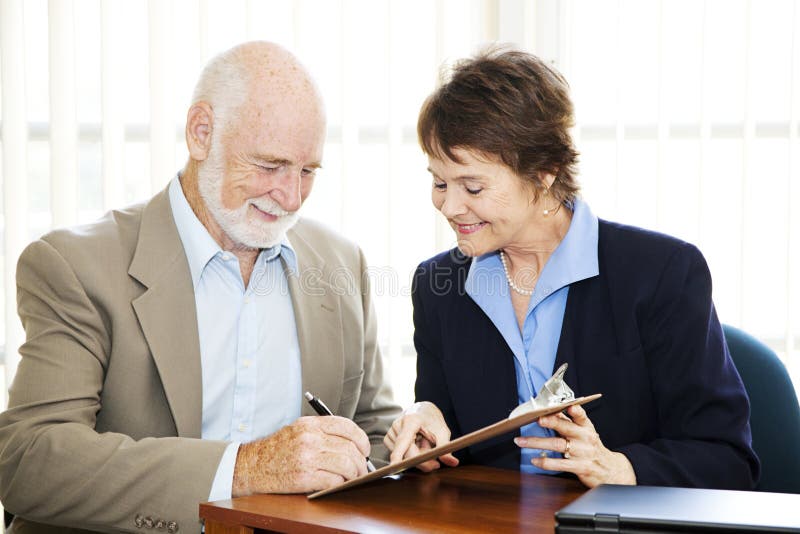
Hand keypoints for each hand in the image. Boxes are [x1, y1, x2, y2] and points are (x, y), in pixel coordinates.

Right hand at [232, 415, 370, 495]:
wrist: (251, 466)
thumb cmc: (276, 449)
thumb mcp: (298, 429)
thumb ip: (322, 431)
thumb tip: (351, 441)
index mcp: (310, 424)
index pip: (347, 427)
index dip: (361, 439)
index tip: (364, 448)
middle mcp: (309, 439)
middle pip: (350, 448)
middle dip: (361, 461)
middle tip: (361, 468)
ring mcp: (307, 458)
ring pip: (346, 465)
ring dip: (354, 474)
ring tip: (351, 477)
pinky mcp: (303, 478)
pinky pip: (333, 481)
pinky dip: (340, 484)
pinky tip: (337, 484)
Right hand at [383, 401, 458, 471]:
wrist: (422, 410)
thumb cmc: (432, 420)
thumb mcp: (442, 431)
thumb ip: (445, 448)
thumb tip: (453, 462)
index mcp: (411, 420)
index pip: (403, 441)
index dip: (398, 455)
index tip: (394, 467)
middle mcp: (397, 425)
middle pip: (406, 453)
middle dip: (422, 461)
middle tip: (436, 463)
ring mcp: (391, 432)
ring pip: (404, 456)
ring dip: (417, 456)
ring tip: (424, 443)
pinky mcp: (388, 439)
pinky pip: (401, 454)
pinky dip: (411, 454)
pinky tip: (416, 444)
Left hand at [514, 404, 635, 486]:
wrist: (610, 471)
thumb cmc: (592, 448)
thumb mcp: (585, 432)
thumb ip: (569, 422)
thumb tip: (550, 410)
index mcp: (586, 427)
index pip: (581, 416)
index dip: (575, 411)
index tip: (569, 406)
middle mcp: (585, 438)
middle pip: (566, 428)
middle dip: (552, 422)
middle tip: (538, 419)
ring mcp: (583, 453)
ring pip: (558, 445)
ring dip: (537, 442)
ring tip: (521, 441)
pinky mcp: (580, 467)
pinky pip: (560, 464)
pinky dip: (545, 462)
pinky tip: (535, 460)